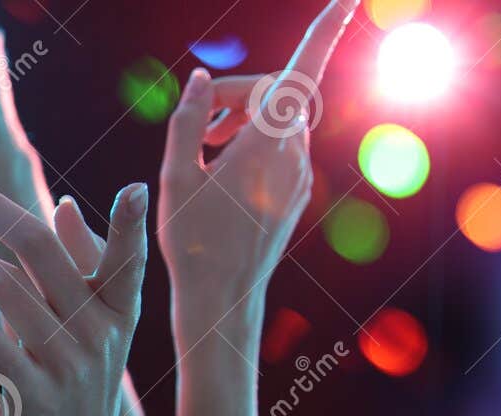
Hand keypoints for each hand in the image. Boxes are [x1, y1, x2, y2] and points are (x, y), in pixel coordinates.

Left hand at [0, 176, 148, 415]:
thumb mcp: (96, 328)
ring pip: (11, 292)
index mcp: (120, 309)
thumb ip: (84, 266)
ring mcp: (70, 367)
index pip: (125, 259)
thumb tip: (66, 206)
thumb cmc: (82, 383)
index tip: (134, 189)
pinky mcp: (37, 397)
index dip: (130, 226)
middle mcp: (100, 333)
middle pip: (41, 250)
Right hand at [157, 0, 355, 304]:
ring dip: (242, 122)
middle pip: (275, 95)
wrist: (222, 300)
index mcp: (266, 142)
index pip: (301, 70)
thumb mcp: (175, 176)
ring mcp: (299, 177)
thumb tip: (196, 80)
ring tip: (203, 152)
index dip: (325, 30)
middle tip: (196, 126)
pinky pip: (280, 152)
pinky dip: (252, 147)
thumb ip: (186, 121)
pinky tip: (219, 175)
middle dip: (236, 95)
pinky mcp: (295, 195)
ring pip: (278, 123)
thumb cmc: (193, 242)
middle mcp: (293, 155)